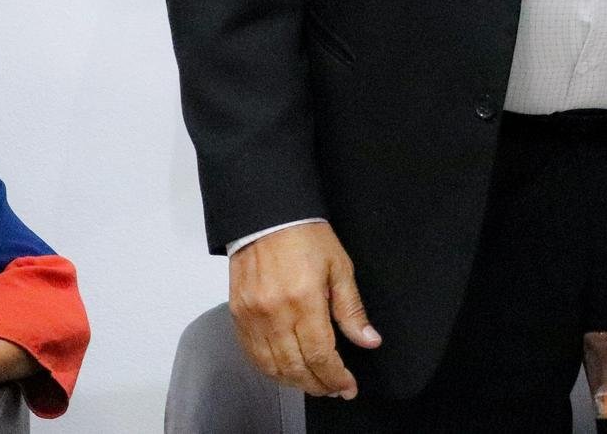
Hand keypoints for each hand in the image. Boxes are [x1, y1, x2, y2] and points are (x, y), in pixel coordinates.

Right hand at [229, 222, 380, 397]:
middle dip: (318, 384)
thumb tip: (369, 340)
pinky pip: (252, 355)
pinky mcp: (237, 316)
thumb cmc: (306, 237)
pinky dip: (270, 370)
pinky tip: (286, 372)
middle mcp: (274, 314)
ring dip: (295, 382)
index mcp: (303, 300)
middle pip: (295, 367)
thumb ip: (352, 310)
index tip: (348, 387)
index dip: (336, 377)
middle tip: (335, 389)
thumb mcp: (340, 268)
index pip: (320, 355)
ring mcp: (252, 317)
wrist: (266, 217)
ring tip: (314, 384)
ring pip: (272, 367)